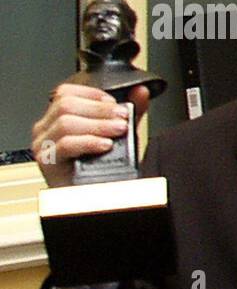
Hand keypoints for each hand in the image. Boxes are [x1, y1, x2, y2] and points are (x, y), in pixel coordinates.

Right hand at [31, 83, 148, 187]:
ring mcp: (43, 145)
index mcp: (57, 118)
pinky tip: (105, 145)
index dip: (92, 94)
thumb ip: (129, 112)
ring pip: (65, 123)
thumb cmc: (103, 167)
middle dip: (99, 109)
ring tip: (118, 130)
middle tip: (122, 117)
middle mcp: (46, 129)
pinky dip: (89, 142)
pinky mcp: (47, 162)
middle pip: (66, 105)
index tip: (115, 103)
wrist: (98, 196)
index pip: (65, 93)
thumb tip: (141, 91)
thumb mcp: (119, 134)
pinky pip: (66, 145)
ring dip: (98, 125)